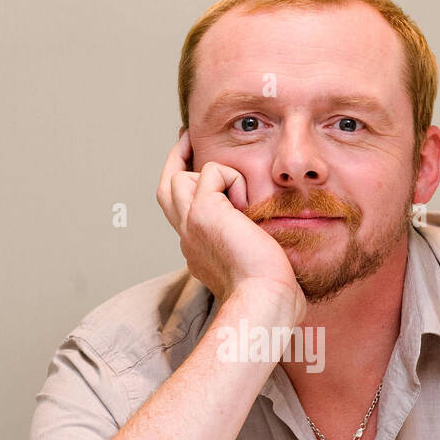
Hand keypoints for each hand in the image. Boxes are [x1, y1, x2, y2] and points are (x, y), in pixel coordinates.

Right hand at [156, 130, 305, 323]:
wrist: (265, 301)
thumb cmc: (272, 295)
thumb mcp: (260, 268)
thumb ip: (257, 249)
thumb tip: (273, 243)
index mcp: (199, 253)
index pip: (183, 214)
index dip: (188, 191)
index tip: (198, 171)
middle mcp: (188, 239)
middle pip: (167, 190)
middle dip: (176, 161)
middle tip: (187, 138)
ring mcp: (189, 225)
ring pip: (179, 177)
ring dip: (212, 173)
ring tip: (240, 184)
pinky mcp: (202, 212)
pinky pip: (212, 172)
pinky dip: (232, 178)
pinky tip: (248, 204)